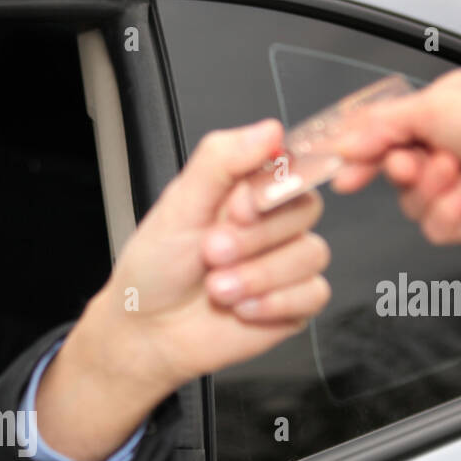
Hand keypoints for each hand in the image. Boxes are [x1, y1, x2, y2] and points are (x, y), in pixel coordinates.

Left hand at [36, 118, 331, 460]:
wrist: (146, 330)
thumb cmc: (156, 268)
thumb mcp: (178, 205)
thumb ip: (221, 160)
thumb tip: (269, 130)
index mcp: (248, 190)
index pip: (293, 166)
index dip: (271, 189)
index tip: (237, 207)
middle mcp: (273, 223)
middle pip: (304, 209)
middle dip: (252, 237)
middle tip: (210, 252)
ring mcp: (287, 263)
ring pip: (311, 254)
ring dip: (258, 275)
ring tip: (218, 288)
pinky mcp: (294, 303)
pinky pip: (313, 294)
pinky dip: (274, 303)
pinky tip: (240, 308)